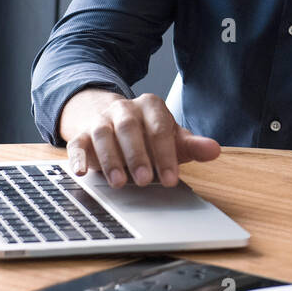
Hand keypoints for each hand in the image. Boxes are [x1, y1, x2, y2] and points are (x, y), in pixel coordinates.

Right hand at [58, 88, 220, 187]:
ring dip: (110, 159)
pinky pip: (77, 143)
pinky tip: (82, 173)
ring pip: (103, 134)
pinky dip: (78, 158)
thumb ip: (192, 146)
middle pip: (129, 128)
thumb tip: (214, 150)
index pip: (159, 128)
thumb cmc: (150, 136)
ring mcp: (101, 120)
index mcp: (151, 107)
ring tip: (119, 183)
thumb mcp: (172, 139)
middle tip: (145, 181)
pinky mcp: (81, 135)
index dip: (165, 154)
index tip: (170, 179)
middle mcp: (124, 109)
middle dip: (137, 155)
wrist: (115, 124)